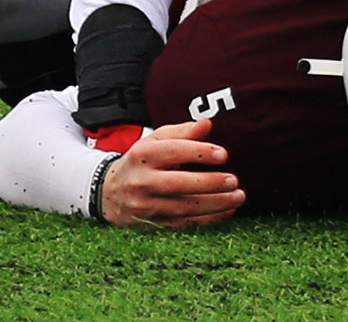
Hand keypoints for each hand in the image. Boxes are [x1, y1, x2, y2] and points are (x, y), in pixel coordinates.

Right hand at [99, 119, 244, 229]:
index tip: (223, 154)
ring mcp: (145, 206)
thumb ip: (182, 132)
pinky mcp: (152, 224)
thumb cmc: (141, 162)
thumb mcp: (154, 141)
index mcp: (142, 155)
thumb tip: (207, 123)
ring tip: (238, 197)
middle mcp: (141, 181)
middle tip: (234, 180)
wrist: (109, 193)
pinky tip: (227, 212)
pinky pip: (183, 224)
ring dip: (214, 204)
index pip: (172, 152)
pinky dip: (207, 219)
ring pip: (183, 207)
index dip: (199, 152)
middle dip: (209, 183)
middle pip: (177, 184)